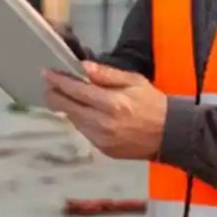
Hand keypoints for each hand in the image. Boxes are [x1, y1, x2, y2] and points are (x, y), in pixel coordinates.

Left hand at [43, 61, 167, 159]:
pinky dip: (80, 120)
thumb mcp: (134, 81)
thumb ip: (107, 74)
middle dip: (55, 95)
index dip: (59, 81)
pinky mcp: (103, 150)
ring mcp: (102, 139)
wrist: (170, 134)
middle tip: (48, 86)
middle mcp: (103, 123)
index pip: (76, 90)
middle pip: (69, 107)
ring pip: (74, 121)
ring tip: (63, 97)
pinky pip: (84, 131)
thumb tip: (83, 67)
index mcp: (112, 103)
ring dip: (67, 108)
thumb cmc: (152, 103)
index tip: (46, 73)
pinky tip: (82, 112)